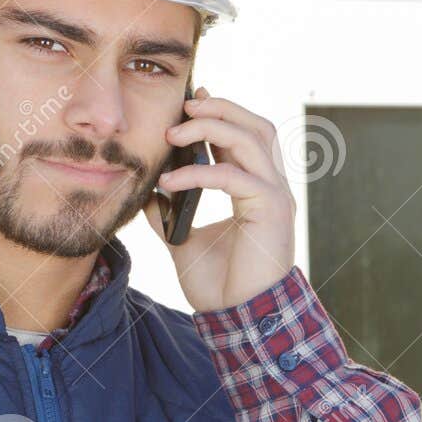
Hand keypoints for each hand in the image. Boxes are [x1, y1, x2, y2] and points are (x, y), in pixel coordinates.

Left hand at [142, 85, 295, 311]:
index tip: (190, 102)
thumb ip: (170, 213)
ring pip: (251, 139)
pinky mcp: (271, 210)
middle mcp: (271, 187)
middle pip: (256, 125)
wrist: (239, 319)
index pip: (246, 135)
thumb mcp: (184, 240)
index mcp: (257, 189)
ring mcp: (275, 196)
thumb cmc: (221, 285)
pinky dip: (199, 173)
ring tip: (173, 133)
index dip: (222, 112)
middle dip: (220, 109)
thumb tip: (146, 192)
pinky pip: (234, 176)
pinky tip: (170, 182)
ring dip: (211, 128)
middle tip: (182, 108)